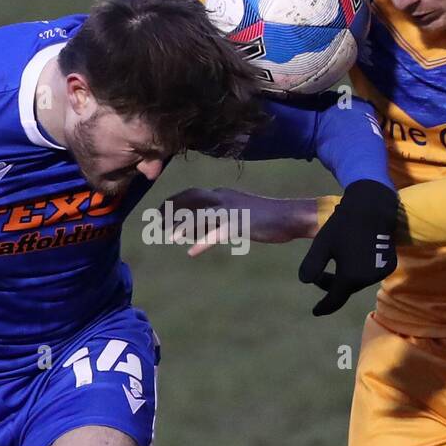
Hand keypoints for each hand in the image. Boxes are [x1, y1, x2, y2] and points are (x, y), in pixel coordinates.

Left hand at [164, 187, 316, 255]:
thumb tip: (190, 231)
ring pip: (201, 215)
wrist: (289, 216)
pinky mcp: (240, 224)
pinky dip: (203, 242)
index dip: (173, 201)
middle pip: (191, 199)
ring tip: (169, 237)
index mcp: (222, 194)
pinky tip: (192, 252)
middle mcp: (223, 198)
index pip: (192, 194)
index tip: (159, 211)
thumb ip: (212, 221)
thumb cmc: (264, 218)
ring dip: (183, 226)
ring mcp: (231, 211)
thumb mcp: (234, 215)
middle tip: (156, 221)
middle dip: (172, 209)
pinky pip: (217, 233)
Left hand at [298, 179, 398, 315]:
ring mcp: (381, 272)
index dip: (324, 307)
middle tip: (319, 275)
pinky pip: (370, 274)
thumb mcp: (321, 244)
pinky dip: (358, 272)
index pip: (334, 300)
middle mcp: (368, 279)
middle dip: (332, 285)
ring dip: (345, 278)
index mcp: (350, 276)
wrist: (372, 206)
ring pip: (358, 282)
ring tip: (335, 264)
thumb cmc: (344, 224)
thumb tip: (305, 282)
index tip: (315, 311)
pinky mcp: (389, 264)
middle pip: (346, 289)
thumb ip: (312, 266)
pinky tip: (351, 259)